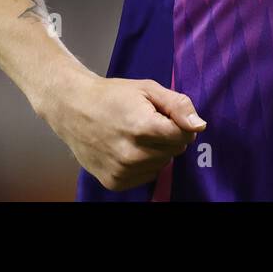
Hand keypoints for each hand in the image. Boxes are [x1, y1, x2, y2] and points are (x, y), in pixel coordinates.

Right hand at [41, 73, 206, 190]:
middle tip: (148, 122)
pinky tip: (129, 148)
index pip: (184, 135)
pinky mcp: (114, 182)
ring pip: (162, 164)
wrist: (73, 109)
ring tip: (136, 134)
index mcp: (142, 127)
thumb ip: (178, 105)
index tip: (166, 115)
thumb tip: (199, 126)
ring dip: (157, 151)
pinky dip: (144, 164)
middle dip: (169, 136)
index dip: (181, 123)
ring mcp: (122, 170)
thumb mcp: (148, 89)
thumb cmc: (112, 96)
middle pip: (174, 151)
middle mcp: (132, 154)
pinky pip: (146, 176)